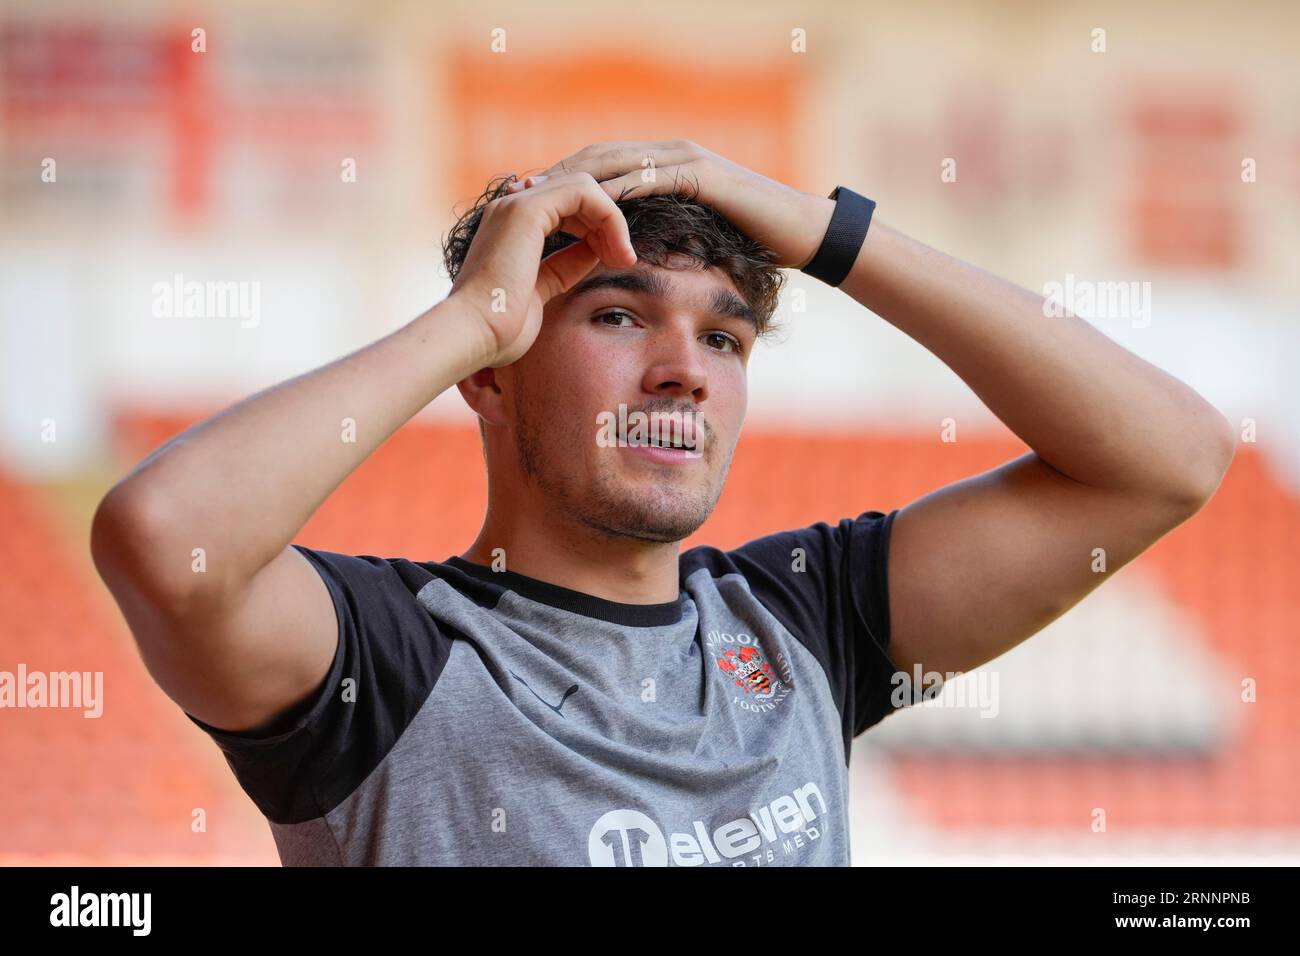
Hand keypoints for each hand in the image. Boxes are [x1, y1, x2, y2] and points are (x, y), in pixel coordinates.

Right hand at [450, 170, 637, 367]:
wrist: (473, 334)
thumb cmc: (501, 325)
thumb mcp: (542, 289)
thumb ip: (565, 265)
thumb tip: (596, 250)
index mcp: (511, 227)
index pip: (567, 209)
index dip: (598, 230)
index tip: (615, 262)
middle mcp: (511, 208)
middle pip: (578, 193)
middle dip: (609, 222)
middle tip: (625, 259)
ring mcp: (517, 204)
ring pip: (584, 186)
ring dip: (613, 219)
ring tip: (624, 257)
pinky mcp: (528, 209)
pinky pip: (584, 192)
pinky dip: (609, 216)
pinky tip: (616, 249)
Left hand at [516, 139, 835, 269]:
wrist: (798, 234)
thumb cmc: (747, 241)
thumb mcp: (690, 236)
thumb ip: (655, 234)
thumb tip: (615, 258)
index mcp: (658, 165)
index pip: (597, 164)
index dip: (559, 177)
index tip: (524, 196)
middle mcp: (667, 153)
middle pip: (597, 156)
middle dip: (557, 172)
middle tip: (520, 190)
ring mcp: (684, 159)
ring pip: (618, 162)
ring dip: (578, 177)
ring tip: (545, 196)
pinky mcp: (701, 174)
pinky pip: (652, 178)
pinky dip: (620, 189)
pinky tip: (592, 204)